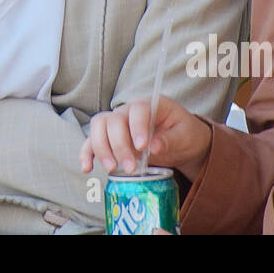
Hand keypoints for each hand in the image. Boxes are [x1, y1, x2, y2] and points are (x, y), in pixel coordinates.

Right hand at [79, 96, 212, 181]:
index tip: (142, 147)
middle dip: (119, 144)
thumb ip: (170, 140)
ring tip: (112, 168)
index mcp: (151, 105)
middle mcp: (130, 111)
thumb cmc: (186, 134)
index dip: (137, 126)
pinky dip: (87, 153)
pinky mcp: (111, 139)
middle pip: (114, 119)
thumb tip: (153, 147)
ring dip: (102, 148)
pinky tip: (87, 167)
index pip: (138, 109)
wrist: (182, 143)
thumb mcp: (185, 136)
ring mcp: (118, 124)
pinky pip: (92, 141)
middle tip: (130, 167)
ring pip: (99, 127)